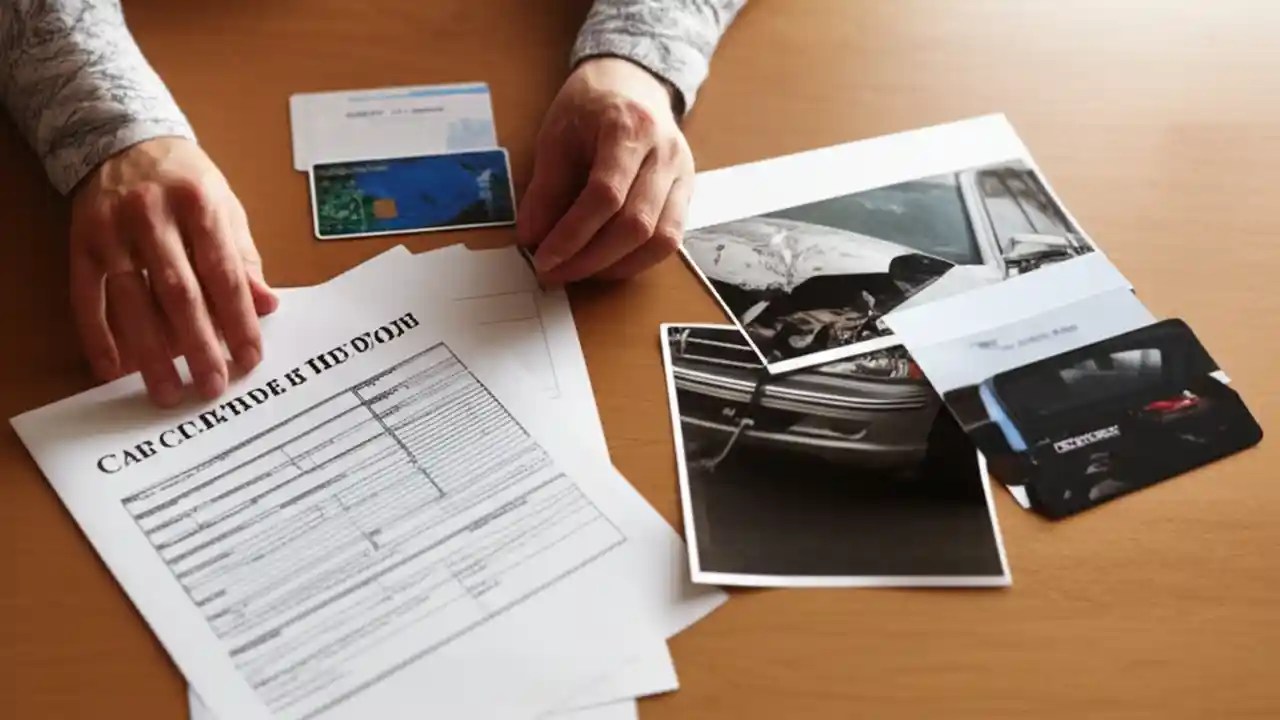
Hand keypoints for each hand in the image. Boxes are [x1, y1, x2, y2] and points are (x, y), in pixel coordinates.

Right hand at [69, 137, 277, 406]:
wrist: (124, 141)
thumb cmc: (187, 185)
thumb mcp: (227, 210)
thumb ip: (244, 260)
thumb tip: (267, 306)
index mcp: (200, 205)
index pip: (224, 275)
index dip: (238, 320)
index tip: (249, 359)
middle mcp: (152, 216)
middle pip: (178, 293)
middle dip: (198, 345)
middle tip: (211, 387)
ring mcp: (111, 231)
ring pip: (133, 301)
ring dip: (151, 353)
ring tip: (169, 391)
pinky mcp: (81, 244)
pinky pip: (87, 297)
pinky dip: (98, 337)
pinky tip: (115, 370)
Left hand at [517, 56, 694, 283]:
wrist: (632, 82)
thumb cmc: (590, 106)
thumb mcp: (556, 136)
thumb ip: (545, 188)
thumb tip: (532, 237)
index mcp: (629, 128)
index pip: (605, 195)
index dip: (573, 235)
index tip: (544, 258)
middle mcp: (665, 154)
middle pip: (637, 224)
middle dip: (592, 259)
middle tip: (557, 272)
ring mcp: (683, 175)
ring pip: (662, 239)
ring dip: (619, 266)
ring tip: (582, 271)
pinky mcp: (688, 193)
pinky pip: (671, 239)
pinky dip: (638, 259)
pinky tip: (609, 262)